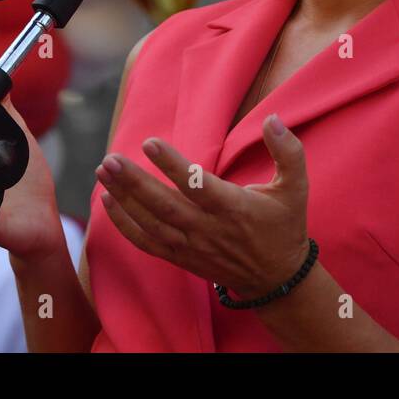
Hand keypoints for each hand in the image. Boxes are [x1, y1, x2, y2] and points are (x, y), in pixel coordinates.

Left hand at [94, 113, 309, 298]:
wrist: (276, 279)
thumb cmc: (284, 226)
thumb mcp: (295, 187)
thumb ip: (287, 152)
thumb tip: (273, 120)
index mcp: (233, 208)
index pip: (197, 185)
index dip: (172, 165)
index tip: (150, 143)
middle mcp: (208, 229)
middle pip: (165, 205)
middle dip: (134, 182)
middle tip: (110, 159)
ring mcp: (192, 246)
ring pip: (151, 223)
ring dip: (124, 199)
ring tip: (103, 172)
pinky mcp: (181, 258)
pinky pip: (147, 243)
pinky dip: (125, 225)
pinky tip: (107, 203)